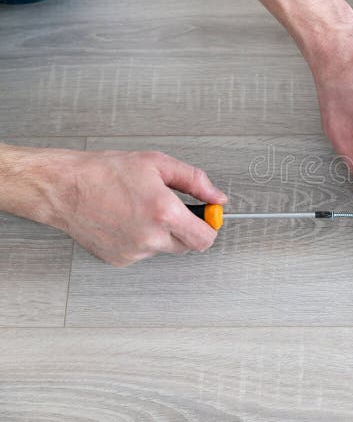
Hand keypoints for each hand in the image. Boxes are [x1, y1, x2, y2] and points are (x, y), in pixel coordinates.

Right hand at [27, 149, 226, 266]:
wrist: (65, 188)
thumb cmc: (105, 173)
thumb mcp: (158, 164)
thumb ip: (195, 181)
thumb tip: (217, 198)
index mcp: (164, 213)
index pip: (205, 239)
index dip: (210, 227)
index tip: (206, 217)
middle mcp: (150, 238)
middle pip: (188, 246)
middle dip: (186, 229)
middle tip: (170, 209)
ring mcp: (134, 252)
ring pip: (164, 248)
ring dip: (161, 233)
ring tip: (140, 210)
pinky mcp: (119, 260)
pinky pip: (143, 253)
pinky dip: (141, 239)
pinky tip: (126, 220)